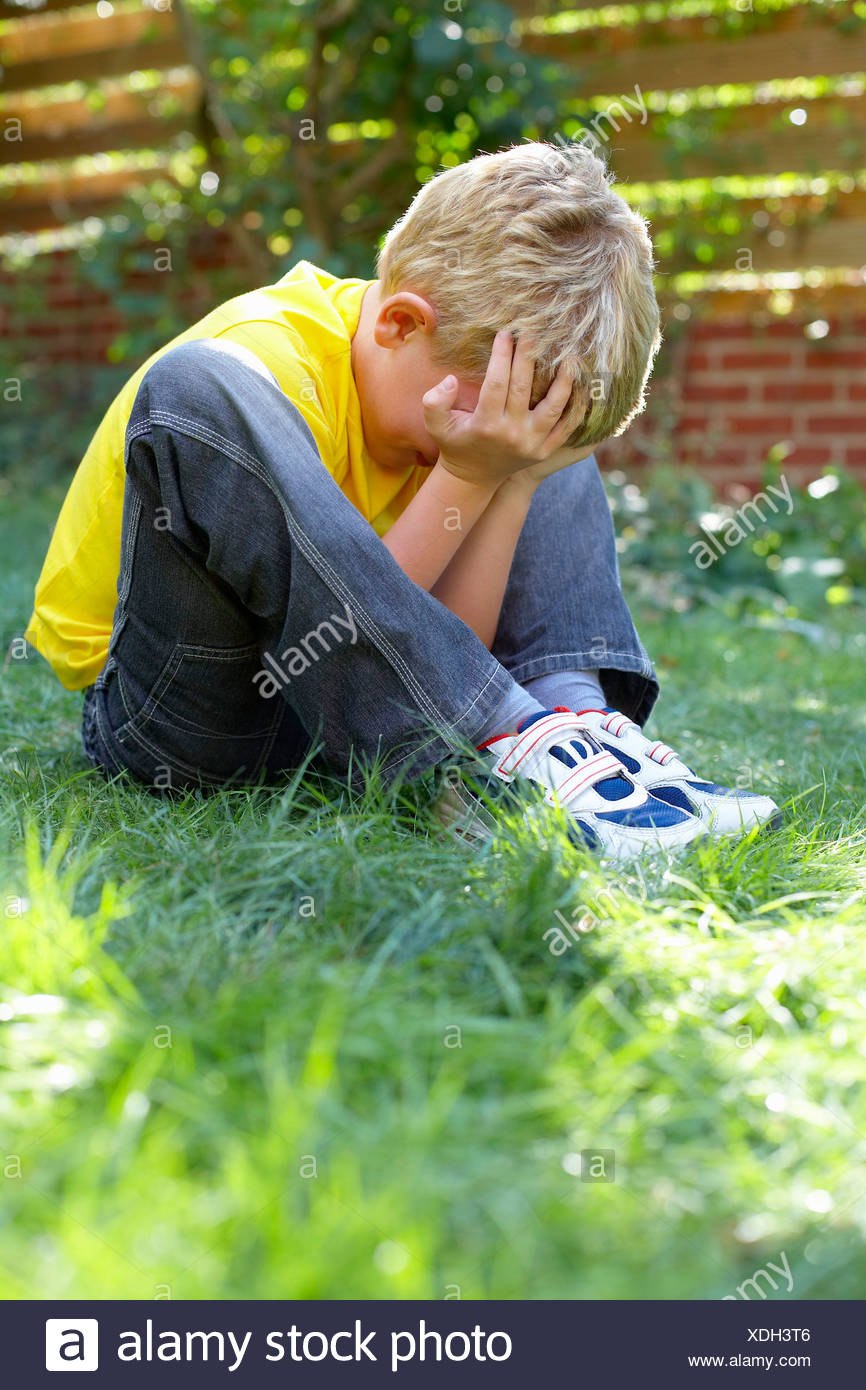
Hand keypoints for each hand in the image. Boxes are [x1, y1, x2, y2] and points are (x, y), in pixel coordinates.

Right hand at [422, 328, 588, 489]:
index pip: (497, 382)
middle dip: (528, 355)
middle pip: (524, 387)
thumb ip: (435, 401)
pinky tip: (583, 386)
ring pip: (553, 406)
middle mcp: (511, 434)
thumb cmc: (455, 444)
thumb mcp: (436, 425)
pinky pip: (566, 427)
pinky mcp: (544, 451)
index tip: (506, 333)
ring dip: (563, 380)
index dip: (501, 355)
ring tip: (569, 356)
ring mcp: (531, 444)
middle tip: (533, 331)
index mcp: (485, 424)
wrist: (473, 478)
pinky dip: (577, 407)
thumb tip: (451, 380)